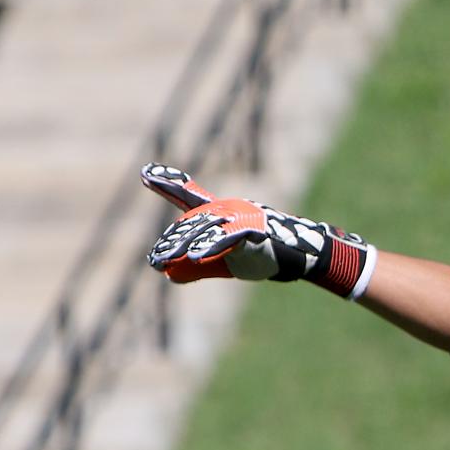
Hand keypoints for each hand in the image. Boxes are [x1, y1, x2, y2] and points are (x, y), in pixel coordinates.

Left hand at [140, 162, 376, 296]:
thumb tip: (168, 276)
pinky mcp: (255, 227)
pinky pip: (228, 237)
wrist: (303, 257)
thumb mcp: (224, 263)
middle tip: (155, 260)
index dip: (169, 185)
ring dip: (183, 247)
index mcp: (221, 213)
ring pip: (205, 229)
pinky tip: (194, 258)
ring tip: (163, 262)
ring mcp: (241, 216)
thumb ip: (198, 268)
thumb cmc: (263, 256)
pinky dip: (211, 246)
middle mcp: (228, 208)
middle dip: (173, 241)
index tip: (146, 173)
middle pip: (193, 222)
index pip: (190, 198)